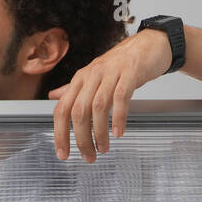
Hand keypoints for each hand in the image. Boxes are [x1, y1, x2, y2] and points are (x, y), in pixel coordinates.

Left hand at [48, 29, 171, 161]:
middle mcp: (92, 75)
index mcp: (81, 78)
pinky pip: (121, 96)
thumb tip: (53, 97)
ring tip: (104, 148)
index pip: (62, 108)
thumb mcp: (94, 75)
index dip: (59, 133)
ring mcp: (111, 73)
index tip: (63, 153)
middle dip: (81, 138)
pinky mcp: (130, 72)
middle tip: (89, 157)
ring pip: (98, 106)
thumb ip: (74, 88)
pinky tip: (119, 132)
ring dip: (99, 132)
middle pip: (78, 110)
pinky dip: (118, 117)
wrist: (148, 45)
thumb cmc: (120, 64)